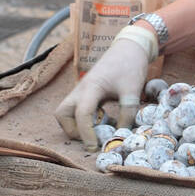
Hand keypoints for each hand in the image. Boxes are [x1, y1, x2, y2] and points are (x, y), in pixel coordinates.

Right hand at [55, 27, 158, 148]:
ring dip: (76, 125)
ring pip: (65, 112)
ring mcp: (81, 90)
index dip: (86, 134)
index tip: (95, 147)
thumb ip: (127, 115)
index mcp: (91, 87)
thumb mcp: (132, 92)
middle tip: (91, 138)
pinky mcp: (85, 92)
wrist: (129, 48)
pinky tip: (105, 120)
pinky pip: (76, 109)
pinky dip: (85, 119)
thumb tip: (121, 136)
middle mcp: (80, 89)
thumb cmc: (130, 67)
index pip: (82, 114)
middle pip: (62, 114)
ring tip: (99, 129)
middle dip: (72, 130)